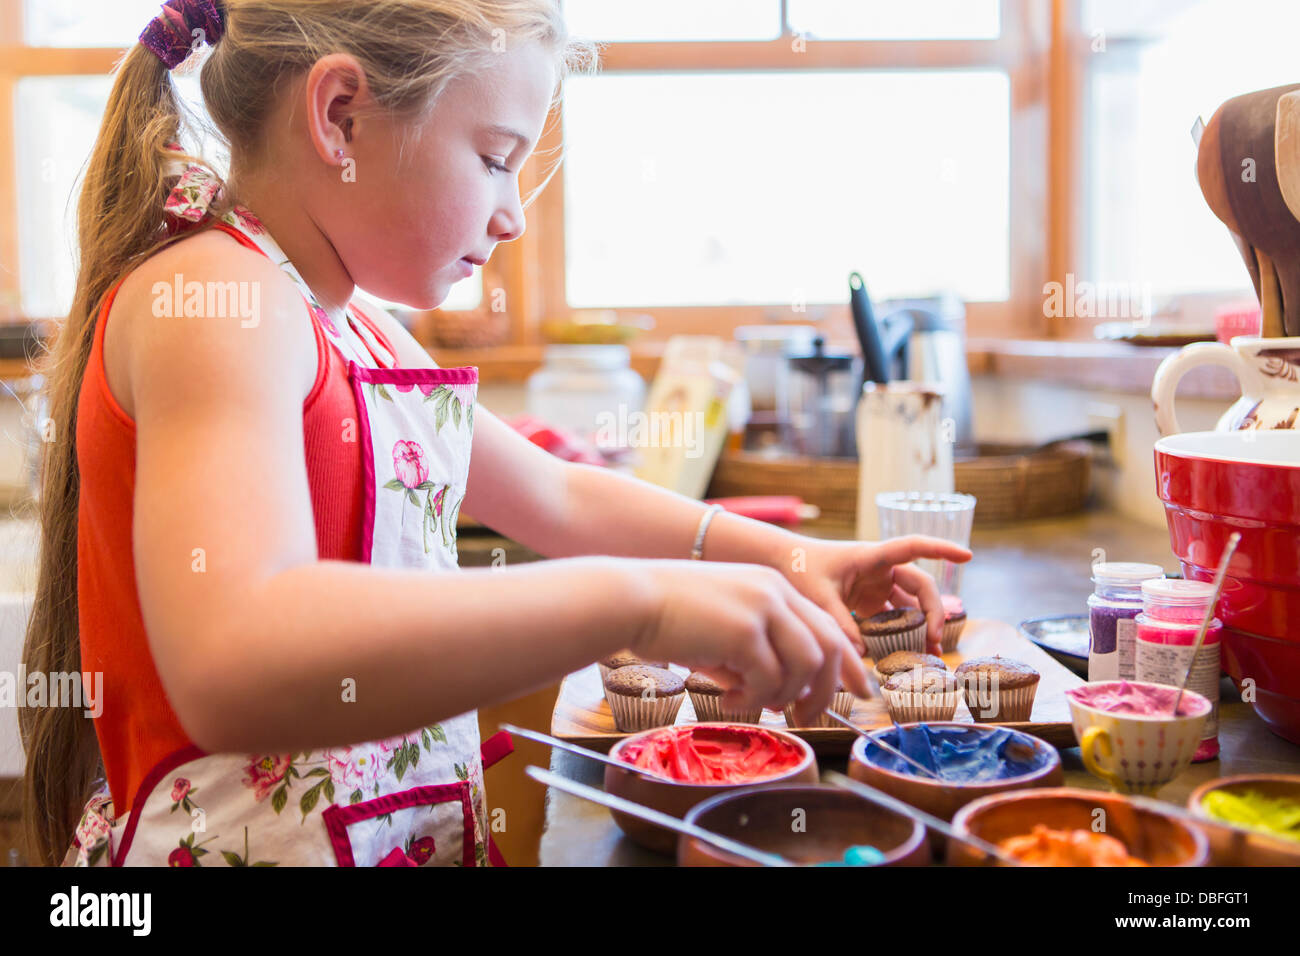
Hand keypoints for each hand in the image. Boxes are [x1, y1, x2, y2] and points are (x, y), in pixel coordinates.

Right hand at [631, 560, 870, 725]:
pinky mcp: (745, 630)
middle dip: (823, 690)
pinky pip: (768, 679)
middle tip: (807, 716)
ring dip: (783, 695)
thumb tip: (777, 696)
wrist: (632, 600)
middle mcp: (775, 592)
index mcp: (774, 586)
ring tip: (753, 704)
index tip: (851, 692)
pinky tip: (727, 699)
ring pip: (804, 666)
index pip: (827, 627)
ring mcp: (763, 608)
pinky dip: (754, 698)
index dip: (844, 665)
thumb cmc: (670, 616)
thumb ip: (756, 656)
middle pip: (827, 647)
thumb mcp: (724, 630)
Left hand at [775, 536, 972, 655]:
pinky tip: (907, 654)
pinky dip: (902, 634)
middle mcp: (881, 568)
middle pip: (920, 585)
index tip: (968, 555)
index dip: (942, 549)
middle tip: (933, 639)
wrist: (784, 565)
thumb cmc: (800, 568)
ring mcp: (878, 585)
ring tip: (929, 654)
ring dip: (922, 626)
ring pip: (911, 604)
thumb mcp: (816, 595)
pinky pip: (895, 616)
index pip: (913, 547)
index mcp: (871, 556)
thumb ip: (838, 621)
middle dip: (933, 611)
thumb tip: (860, 653)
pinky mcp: (871, 600)